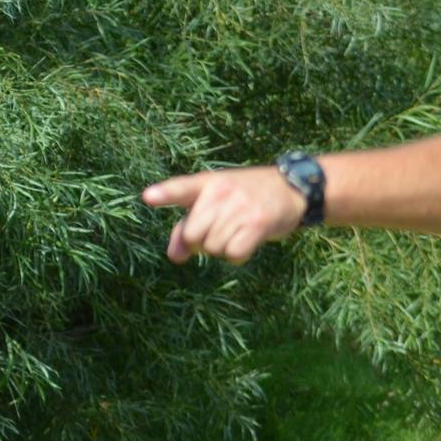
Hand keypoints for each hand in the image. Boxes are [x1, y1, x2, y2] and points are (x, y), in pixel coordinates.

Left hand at [142, 166, 305, 263]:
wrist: (292, 188)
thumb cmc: (244, 197)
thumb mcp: (214, 202)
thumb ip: (187, 226)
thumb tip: (175, 257)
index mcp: (206, 183)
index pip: (181, 188)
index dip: (165, 193)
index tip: (148, 197)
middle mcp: (221, 193)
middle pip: (192, 235)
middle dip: (200, 242)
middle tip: (217, 232)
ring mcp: (240, 208)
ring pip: (212, 248)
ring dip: (222, 249)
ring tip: (237, 231)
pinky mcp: (258, 224)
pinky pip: (234, 254)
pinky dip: (237, 256)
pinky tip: (247, 242)